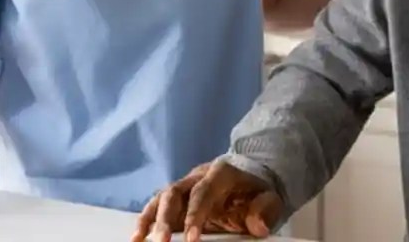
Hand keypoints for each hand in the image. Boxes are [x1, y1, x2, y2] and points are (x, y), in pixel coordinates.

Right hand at [134, 160, 282, 241]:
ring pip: (161, 197)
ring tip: (139, 240)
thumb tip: (257, 226)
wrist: (252, 181)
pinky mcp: (178, 199)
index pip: (203, 192)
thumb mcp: (271, 199)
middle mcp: (197, 176)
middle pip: (175, 191)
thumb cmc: (259, 193)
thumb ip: (265, 211)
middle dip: (166, 217)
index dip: (195, 214)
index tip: (192, 239)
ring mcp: (185, 186)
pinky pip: (157, 207)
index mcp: (220, 173)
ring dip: (150, 219)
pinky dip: (146, 221)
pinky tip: (138, 238)